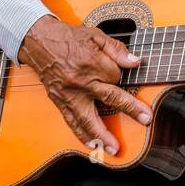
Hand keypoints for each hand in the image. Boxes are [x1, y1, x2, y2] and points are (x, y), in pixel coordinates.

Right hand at [19, 15, 152, 154]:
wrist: (39, 43)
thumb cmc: (67, 38)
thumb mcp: (95, 36)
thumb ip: (116, 49)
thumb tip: (135, 62)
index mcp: (91, 63)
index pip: (116, 75)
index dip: (121, 74)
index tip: (118, 71)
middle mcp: (81, 82)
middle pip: (110, 98)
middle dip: (130, 109)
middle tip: (145, 120)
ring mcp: (70, 96)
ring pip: (89, 119)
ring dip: (103, 136)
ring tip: (114, 149)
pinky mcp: (60, 103)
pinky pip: (72, 123)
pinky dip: (82, 135)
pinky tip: (91, 145)